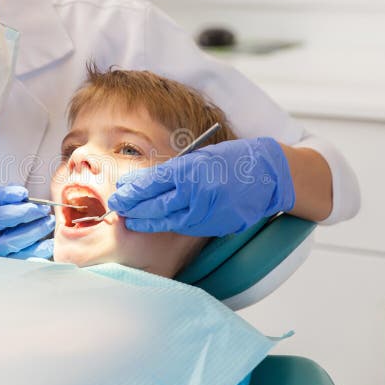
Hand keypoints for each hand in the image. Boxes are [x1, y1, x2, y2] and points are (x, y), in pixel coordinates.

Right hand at [0, 186, 55, 258]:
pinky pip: (23, 258)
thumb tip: (24, 196)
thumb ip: (10, 195)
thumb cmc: (2, 218)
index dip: (4, 194)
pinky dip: (39, 249)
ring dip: (36, 230)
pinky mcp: (3, 264)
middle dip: (25, 212)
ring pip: (11, 241)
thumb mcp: (0, 203)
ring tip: (49, 221)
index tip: (23, 193)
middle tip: (42, 209)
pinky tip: (48, 241)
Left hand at [107, 137, 295, 236]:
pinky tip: (154, 223)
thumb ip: (174, 171)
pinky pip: (183, 227)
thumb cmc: (233, 160)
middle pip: (154, 204)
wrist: (268, 176)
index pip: (151, 183)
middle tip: (116, 207)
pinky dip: (166, 224)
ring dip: (145, 220)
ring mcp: (205, 212)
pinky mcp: (212, 225)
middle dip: (132, 207)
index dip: (132, 190)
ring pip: (166, 220)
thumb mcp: (200, 157)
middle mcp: (195, 193)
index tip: (119, 191)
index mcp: (190, 170)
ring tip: (130, 219)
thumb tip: (144, 183)